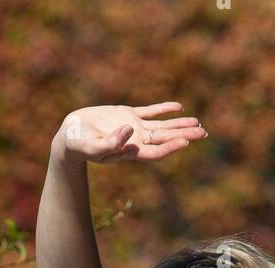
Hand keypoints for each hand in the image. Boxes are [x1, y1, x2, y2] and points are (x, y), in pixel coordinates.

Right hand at [54, 102, 206, 164]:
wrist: (71, 136)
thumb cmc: (79, 146)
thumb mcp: (91, 147)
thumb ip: (111, 142)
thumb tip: (129, 130)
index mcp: (129, 152)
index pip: (155, 151)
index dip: (171, 147)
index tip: (186, 142)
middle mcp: (136, 141)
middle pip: (164, 139)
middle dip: (184, 135)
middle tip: (203, 133)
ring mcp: (133, 128)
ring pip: (161, 126)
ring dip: (180, 125)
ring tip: (199, 123)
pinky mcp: (127, 115)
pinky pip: (150, 111)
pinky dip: (164, 109)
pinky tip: (179, 107)